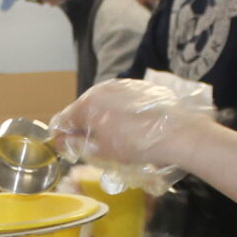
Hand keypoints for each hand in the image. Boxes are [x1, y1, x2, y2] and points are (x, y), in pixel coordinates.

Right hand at [49, 79, 206, 170]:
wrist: (176, 133)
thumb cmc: (135, 145)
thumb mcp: (101, 151)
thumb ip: (75, 144)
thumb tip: (59, 142)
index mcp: (88, 104)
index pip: (63, 119)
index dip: (62, 135)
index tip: (66, 147)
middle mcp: (102, 88)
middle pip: (83, 109)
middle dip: (83, 126)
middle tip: (92, 146)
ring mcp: (122, 85)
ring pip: (103, 104)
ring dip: (102, 119)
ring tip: (115, 138)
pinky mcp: (140, 87)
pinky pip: (122, 101)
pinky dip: (121, 113)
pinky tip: (132, 127)